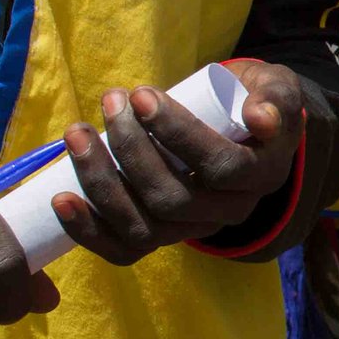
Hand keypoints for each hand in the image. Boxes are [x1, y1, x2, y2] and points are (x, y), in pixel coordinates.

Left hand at [53, 59, 331, 264]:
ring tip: (78, 134)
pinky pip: (124, 250)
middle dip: (131, 150)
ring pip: (143, 226)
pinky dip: (88, 231)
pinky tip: (62, 199)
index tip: (141, 95)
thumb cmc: (253, 100)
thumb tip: (261, 118)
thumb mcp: (276, 88)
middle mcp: (231, 212)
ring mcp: (193, 229)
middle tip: (111, 101)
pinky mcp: (161, 236)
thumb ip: (276, 96)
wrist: (242, 130)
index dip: (177, 134)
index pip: (220, 166)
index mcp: (262, 175)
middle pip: (173, 199)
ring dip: (101, 182)